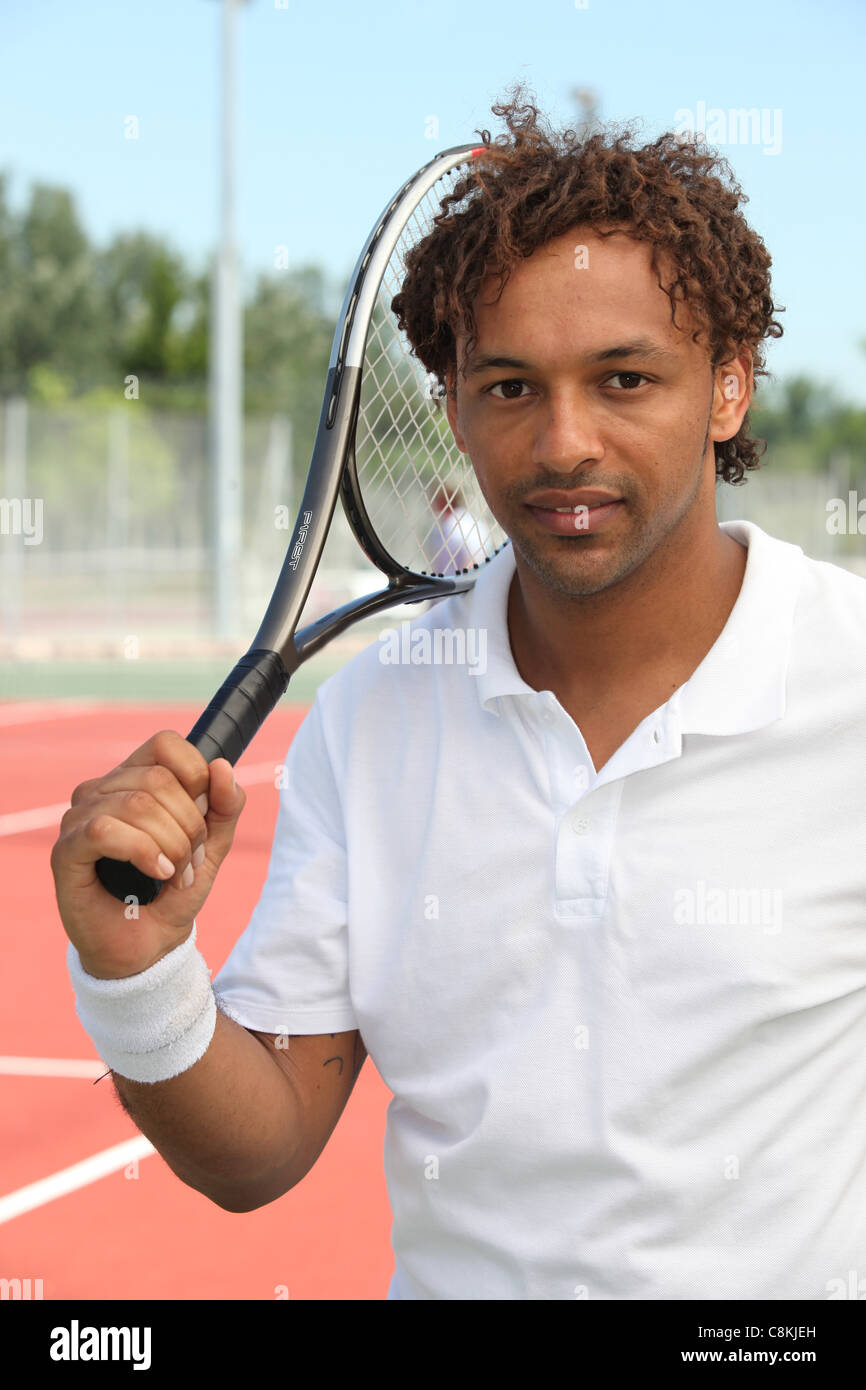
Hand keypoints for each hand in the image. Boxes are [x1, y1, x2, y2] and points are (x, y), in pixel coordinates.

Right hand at [51, 731, 246, 978]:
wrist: (150, 946)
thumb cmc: (173, 891)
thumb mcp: (212, 846)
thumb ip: (224, 806)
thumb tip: (222, 766)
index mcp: (133, 778)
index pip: (166, 744)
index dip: (196, 776)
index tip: (203, 816)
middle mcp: (101, 790)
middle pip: (158, 780)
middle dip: (190, 825)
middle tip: (190, 861)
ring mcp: (78, 818)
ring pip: (136, 805)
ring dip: (171, 845)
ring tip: (175, 873)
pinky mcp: (65, 851)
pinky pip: (104, 830)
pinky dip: (142, 852)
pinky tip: (158, 873)